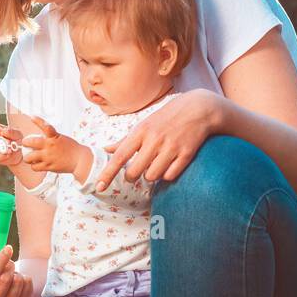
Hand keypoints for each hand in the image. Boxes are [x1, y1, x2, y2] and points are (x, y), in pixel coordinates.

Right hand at [0, 120, 23, 166]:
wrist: (19, 153)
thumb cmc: (17, 141)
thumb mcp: (18, 135)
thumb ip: (12, 132)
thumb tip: (4, 131)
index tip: (3, 132)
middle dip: (1, 140)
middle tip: (9, 143)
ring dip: (2, 149)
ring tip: (11, 150)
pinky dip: (3, 156)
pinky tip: (8, 155)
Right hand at [0, 244, 34, 296]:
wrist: (0, 289)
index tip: (7, 248)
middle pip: (4, 280)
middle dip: (8, 265)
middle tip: (8, 261)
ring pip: (18, 282)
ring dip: (16, 272)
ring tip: (10, 274)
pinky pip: (28, 285)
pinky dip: (25, 278)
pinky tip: (17, 282)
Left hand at [20, 113, 82, 175]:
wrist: (80, 160)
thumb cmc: (72, 149)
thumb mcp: (61, 138)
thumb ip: (51, 138)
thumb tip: (41, 140)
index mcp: (54, 137)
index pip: (46, 127)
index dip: (38, 121)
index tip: (32, 117)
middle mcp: (49, 146)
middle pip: (31, 142)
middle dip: (25, 143)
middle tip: (25, 144)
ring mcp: (48, 157)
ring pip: (29, 157)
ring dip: (27, 158)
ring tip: (29, 158)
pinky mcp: (48, 166)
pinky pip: (35, 167)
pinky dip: (34, 166)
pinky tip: (36, 164)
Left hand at [96, 89, 230, 190]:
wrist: (197, 109)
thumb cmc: (166, 118)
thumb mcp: (143, 125)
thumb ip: (124, 140)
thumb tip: (105, 149)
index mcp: (141, 131)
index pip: (120, 156)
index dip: (108, 173)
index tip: (99, 186)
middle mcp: (154, 139)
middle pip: (135, 172)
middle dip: (132, 177)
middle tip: (136, 172)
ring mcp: (171, 147)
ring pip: (152, 176)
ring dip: (151, 175)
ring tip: (155, 165)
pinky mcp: (186, 154)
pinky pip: (170, 176)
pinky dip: (167, 174)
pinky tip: (169, 165)